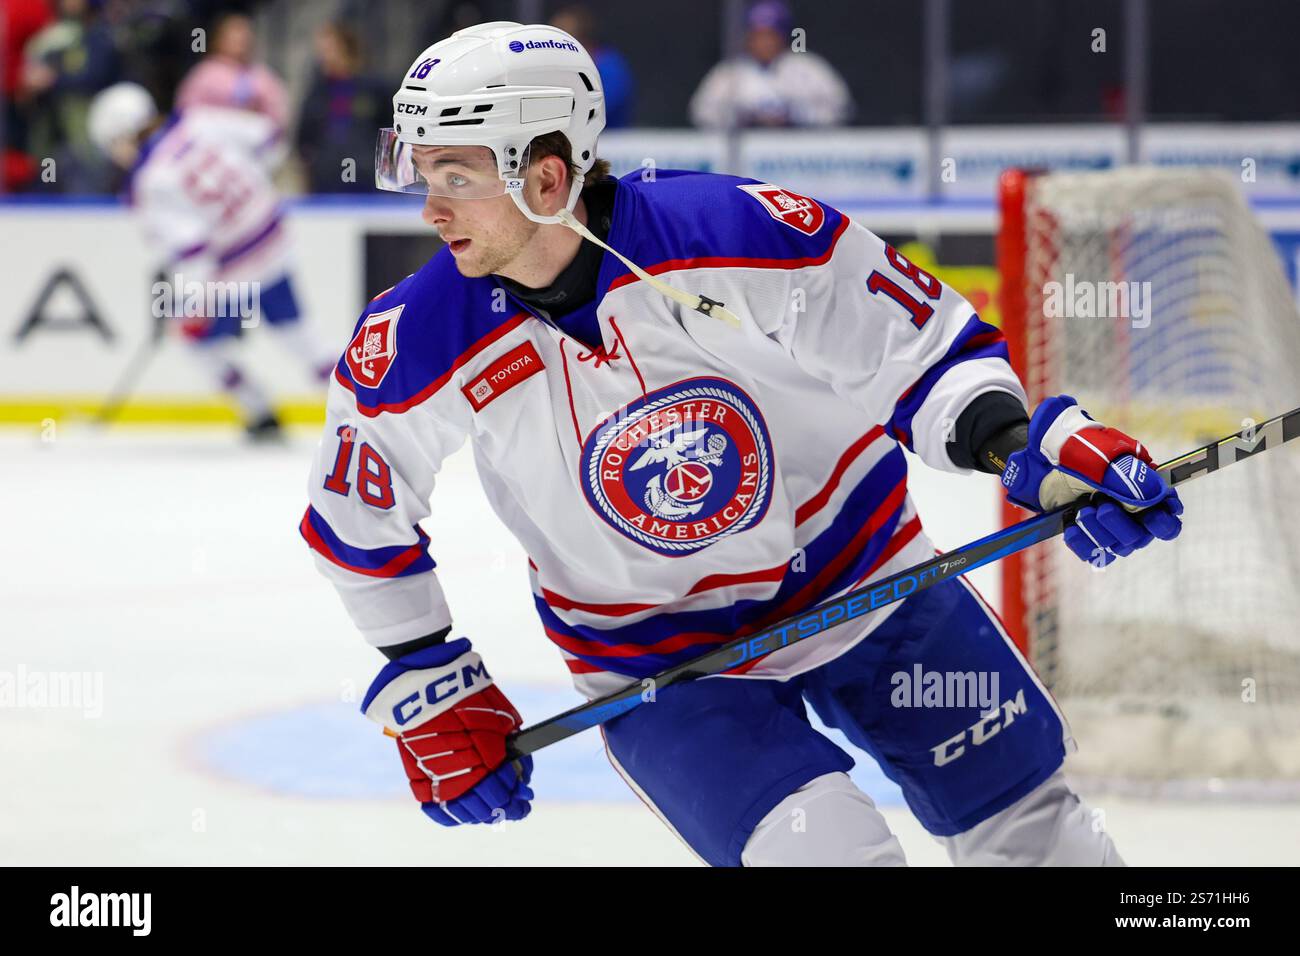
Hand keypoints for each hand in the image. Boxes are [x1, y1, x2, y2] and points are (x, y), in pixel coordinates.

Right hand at [362, 638, 532, 825]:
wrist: (426, 686)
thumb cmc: (470, 697)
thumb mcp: (503, 720)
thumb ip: (513, 752)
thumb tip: (521, 776)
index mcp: (488, 759)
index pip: (506, 793)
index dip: (519, 801)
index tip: (525, 801)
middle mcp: (464, 774)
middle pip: (488, 807)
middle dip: (506, 809)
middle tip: (515, 808)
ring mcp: (439, 780)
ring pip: (464, 813)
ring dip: (481, 815)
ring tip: (491, 812)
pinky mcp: (419, 779)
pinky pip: (437, 810)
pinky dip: (452, 816)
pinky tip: (464, 814)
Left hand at [1002, 395, 1182, 565]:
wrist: (1041, 459)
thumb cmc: (1077, 451)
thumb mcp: (1103, 457)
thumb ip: (1129, 477)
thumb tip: (1156, 496)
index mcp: (1146, 493)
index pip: (1168, 523)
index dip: (1163, 524)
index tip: (1151, 515)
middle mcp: (1132, 514)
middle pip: (1140, 539)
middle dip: (1120, 524)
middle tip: (1101, 505)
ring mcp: (1110, 527)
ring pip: (1117, 548)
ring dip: (1098, 531)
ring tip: (1082, 509)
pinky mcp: (1088, 536)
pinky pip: (1093, 554)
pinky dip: (1082, 542)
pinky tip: (1072, 526)